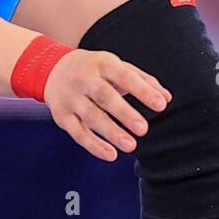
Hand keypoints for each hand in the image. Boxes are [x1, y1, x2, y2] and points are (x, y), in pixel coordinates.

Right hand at [43, 49, 171, 160]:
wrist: (53, 69)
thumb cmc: (94, 69)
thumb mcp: (116, 66)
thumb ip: (143, 80)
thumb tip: (166, 98)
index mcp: (103, 64)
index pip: (125, 76)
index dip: (142, 90)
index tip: (160, 104)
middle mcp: (84, 79)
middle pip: (104, 96)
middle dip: (124, 113)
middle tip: (143, 129)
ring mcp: (72, 98)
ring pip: (91, 116)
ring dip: (111, 132)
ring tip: (130, 145)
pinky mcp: (62, 116)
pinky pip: (77, 133)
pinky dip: (93, 145)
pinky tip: (110, 154)